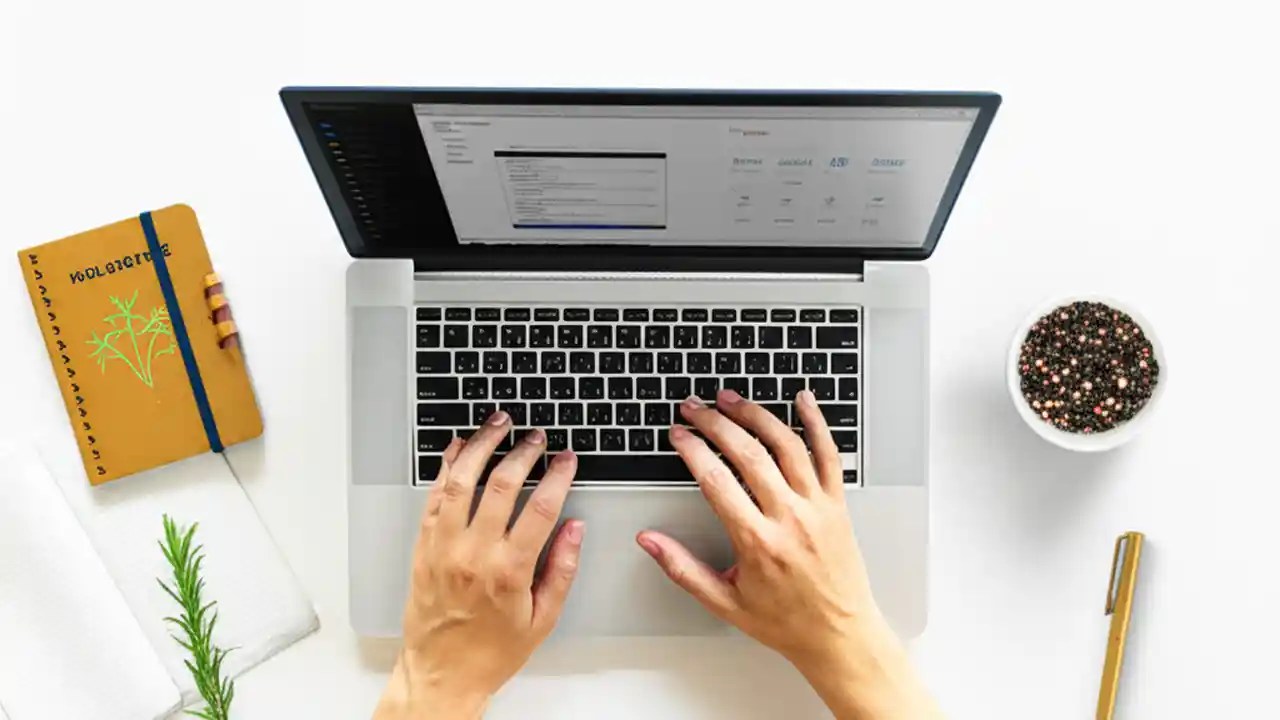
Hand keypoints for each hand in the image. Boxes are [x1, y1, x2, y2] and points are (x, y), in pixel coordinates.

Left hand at [374, 412, 583, 719]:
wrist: (442, 673)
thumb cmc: (491, 651)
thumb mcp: (543, 618)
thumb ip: (562, 569)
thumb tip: (574, 529)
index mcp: (509, 571)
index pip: (540, 507)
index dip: (557, 476)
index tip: (566, 459)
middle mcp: (473, 554)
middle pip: (500, 485)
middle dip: (522, 452)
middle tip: (535, 436)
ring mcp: (444, 547)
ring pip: (461, 481)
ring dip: (480, 446)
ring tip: (496, 425)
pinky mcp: (424, 546)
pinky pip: (434, 497)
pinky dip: (446, 468)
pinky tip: (458, 449)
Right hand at [637, 390, 939, 719]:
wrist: (839, 635)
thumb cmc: (786, 622)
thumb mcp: (724, 602)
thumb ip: (682, 568)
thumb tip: (649, 541)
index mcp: (758, 543)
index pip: (717, 481)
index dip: (693, 450)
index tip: (678, 435)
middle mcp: (790, 519)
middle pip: (749, 454)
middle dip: (716, 423)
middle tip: (695, 408)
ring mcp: (817, 507)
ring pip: (786, 445)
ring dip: (756, 415)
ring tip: (731, 400)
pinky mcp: (837, 504)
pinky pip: (829, 454)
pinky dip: (817, 422)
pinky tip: (802, 399)